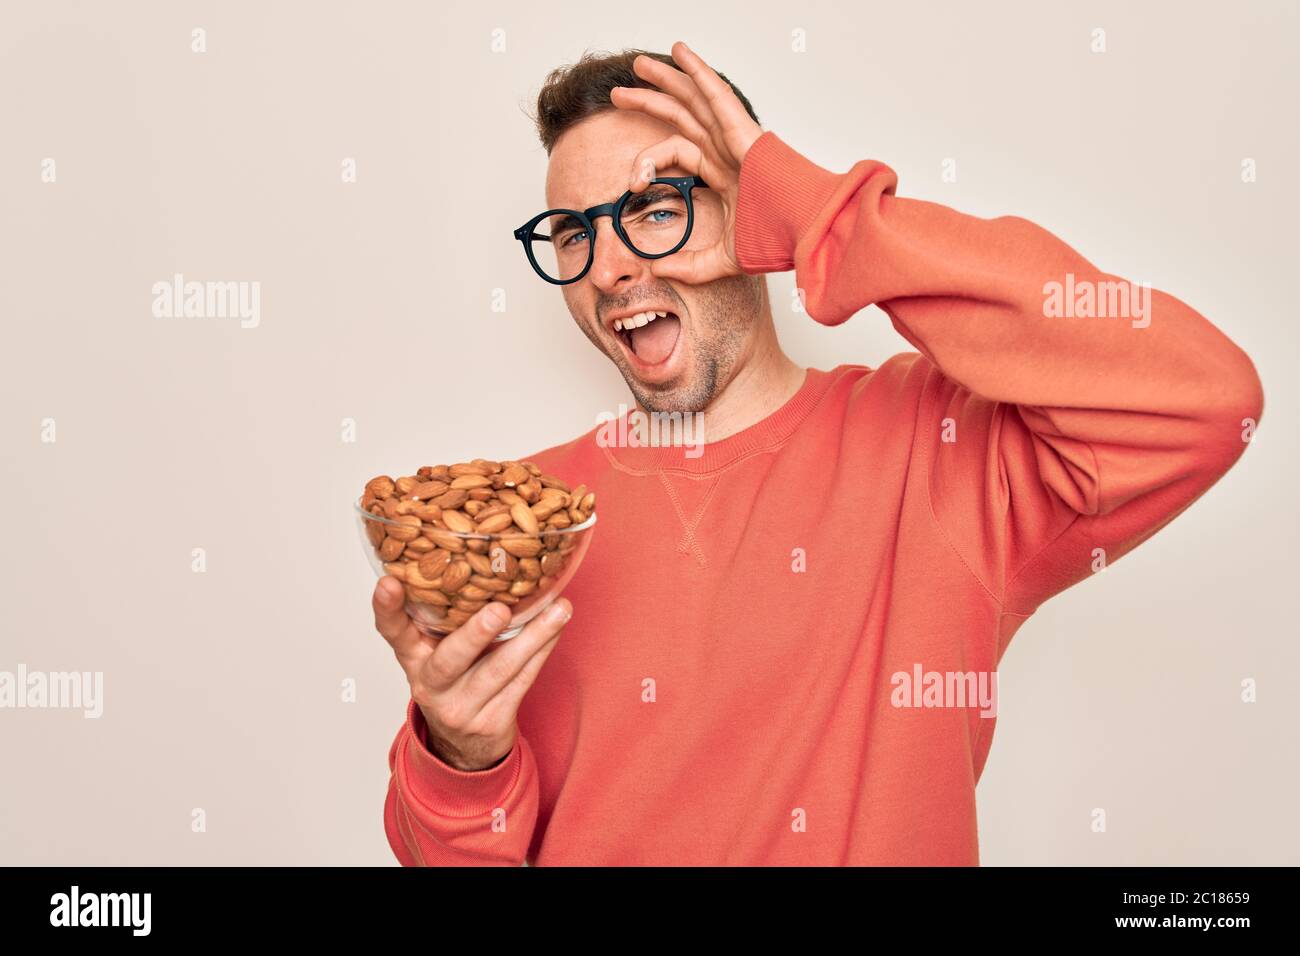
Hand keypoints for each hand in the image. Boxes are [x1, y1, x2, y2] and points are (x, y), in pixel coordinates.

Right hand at [373, 577, 570, 770]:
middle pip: (450, 659)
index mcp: (414, 659)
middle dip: (476, 634)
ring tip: (559, 609)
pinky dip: (543, 651)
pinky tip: (558, 628)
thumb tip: (484, 553)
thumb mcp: (439, 651)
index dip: (387, 608)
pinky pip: (523, 682)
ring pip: (499, 669)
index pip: (393, 632)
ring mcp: (461, 708)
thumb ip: (448, 616)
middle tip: (499, 610)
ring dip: (534, 637)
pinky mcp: (491, 722)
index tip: (388, 582)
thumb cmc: (457, 681)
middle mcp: (431, 685)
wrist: (466, 746)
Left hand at [610, 40, 763, 283]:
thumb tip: (658, 270)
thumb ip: (691, 265)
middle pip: (680, 115)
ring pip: (693, 98)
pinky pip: (715, 93)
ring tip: (638, 65)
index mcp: (722, 170)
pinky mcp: (741, 129)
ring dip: (665, 78)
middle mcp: (726, 148)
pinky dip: (697, 70)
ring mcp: (734, 136)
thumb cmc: (776, 240)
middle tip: (618, 93)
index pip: (677, 151)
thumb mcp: (723, 258)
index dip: (647, 163)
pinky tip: (679, 53)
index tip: (630, 185)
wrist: (802, 232)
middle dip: (649, 100)